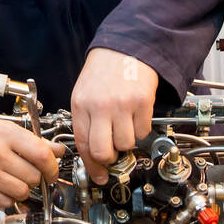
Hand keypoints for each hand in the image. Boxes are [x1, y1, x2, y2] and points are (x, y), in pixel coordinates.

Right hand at [0, 115, 63, 208]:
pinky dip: (7, 197)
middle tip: (27, 171)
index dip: (52, 166)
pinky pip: (5, 202)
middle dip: (35, 176)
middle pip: (33, 176)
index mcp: (4, 135)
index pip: (41, 155)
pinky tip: (0, 185)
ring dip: (22, 188)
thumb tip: (56, 150)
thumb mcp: (0, 127)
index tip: (52, 170)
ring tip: (12, 178)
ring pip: (21, 192)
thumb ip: (30, 140)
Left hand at [70, 48, 157, 185]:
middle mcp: (100, 106)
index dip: (91, 165)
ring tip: (124, 125)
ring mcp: (122, 104)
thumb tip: (93, 154)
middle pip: (103, 151)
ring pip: (125, 144)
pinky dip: (140, 129)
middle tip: (113, 153)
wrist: (125, 48)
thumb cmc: (103, 73)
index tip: (99, 176)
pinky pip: (142, 131)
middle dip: (109, 158)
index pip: (82, 144)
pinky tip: (134, 115)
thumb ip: (86, 121)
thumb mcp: (84, 94)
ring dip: (126, 142)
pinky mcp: (142, 102)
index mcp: (81, 105)